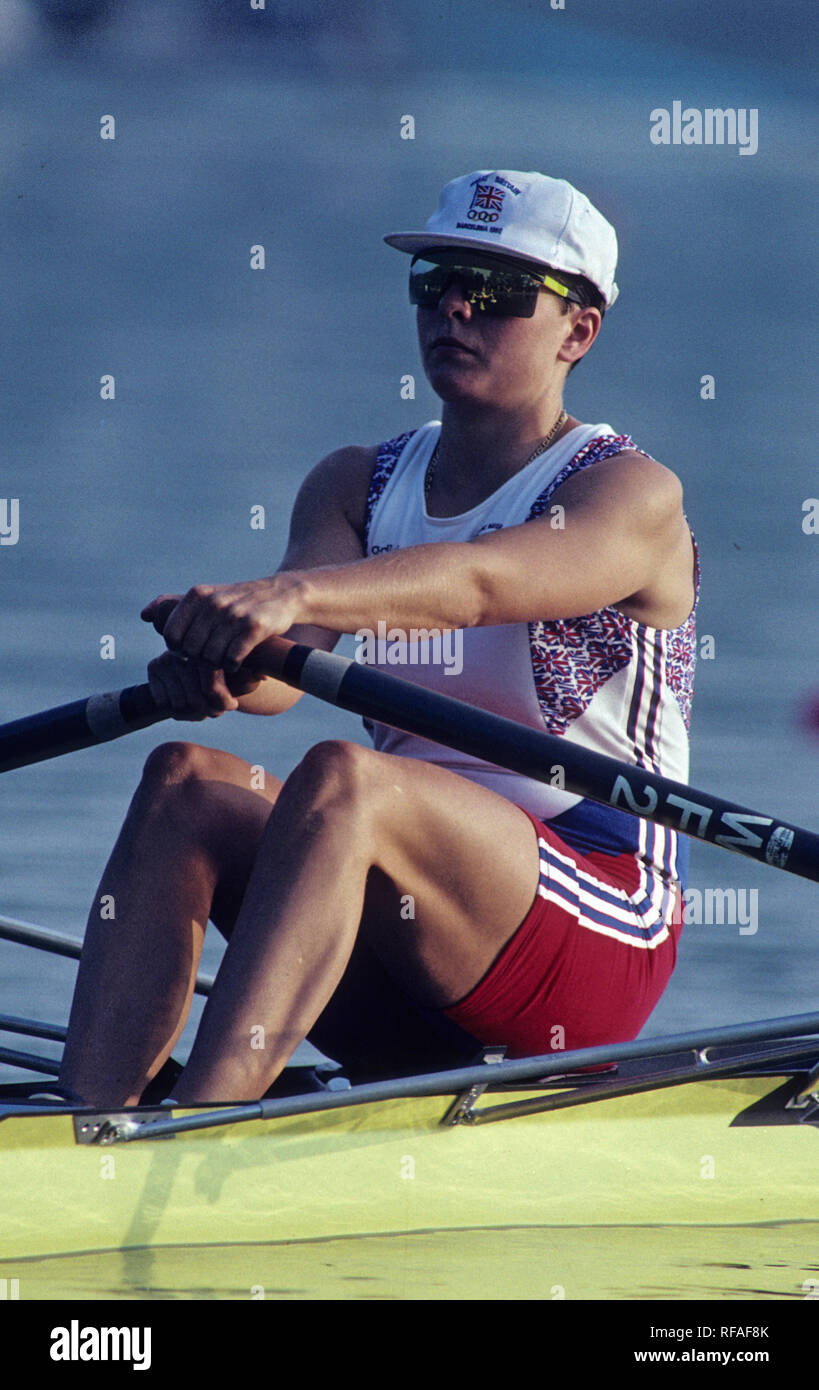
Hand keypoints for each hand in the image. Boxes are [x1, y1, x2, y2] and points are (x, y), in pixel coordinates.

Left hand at [141, 576, 300, 671]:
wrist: (283, 594)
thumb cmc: (238, 601)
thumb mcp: (206, 597)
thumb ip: (174, 606)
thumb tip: (144, 615)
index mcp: (198, 595)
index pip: (171, 636)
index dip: (178, 650)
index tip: (191, 652)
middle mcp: (214, 603)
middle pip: (191, 651)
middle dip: (199, 659)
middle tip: (212, 657)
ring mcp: (234, 614)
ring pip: (211, 657)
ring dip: (218, 664)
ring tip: (226, 658)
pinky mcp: (255, 627)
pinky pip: (233, 658)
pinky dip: (234, 665)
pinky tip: (239, 660)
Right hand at [146, 650, 260, 720]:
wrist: (194, 673)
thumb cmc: (226, 675)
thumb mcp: (241, 677)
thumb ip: (249, 678)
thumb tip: (259, 678)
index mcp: (214, 646)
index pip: (214, 686)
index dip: (223, 702)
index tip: (232, 705)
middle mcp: (190, 648)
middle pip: (197, 699)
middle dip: (210, 710)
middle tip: (217, 711)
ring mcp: (169, 655)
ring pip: (181, 704)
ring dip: (195, 713)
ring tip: (204, 709)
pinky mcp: (153, 666)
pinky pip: (165, 702)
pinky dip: (178, 712)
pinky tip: (187, 706)